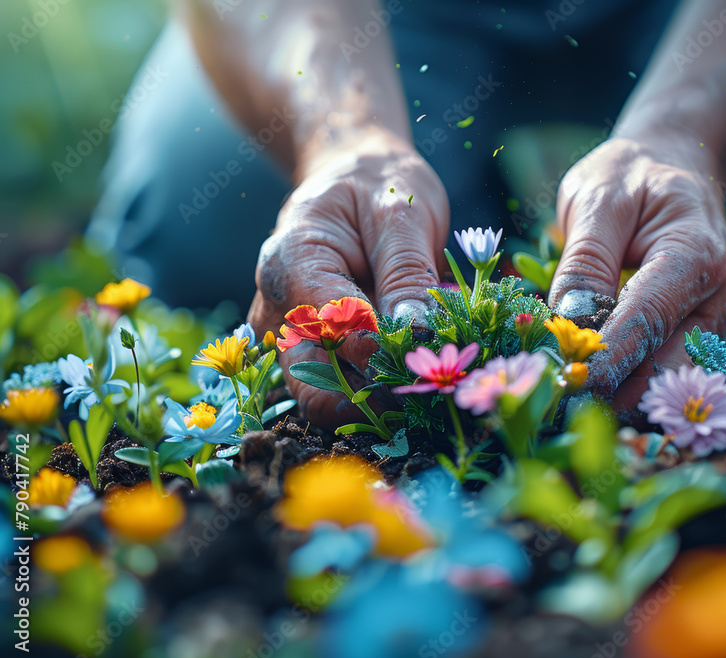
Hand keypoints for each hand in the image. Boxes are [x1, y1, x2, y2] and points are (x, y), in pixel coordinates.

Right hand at [249, 128, 448, 425]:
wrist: (355, 175)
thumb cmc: (377, 185)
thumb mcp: (401, 213)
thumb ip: (407, 272)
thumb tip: (418, 331)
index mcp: (290, 264)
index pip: (332, 331)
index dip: (383, 350)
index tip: (431, 348)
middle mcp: (277, 308)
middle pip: (312, 381)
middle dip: (372, 396)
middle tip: (429, 384)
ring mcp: (287, 336)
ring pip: (323, 394)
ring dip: (376, 398)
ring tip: (425, 378)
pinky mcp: (309, 351)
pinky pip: (337, 386)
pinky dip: (376, 389)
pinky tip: (411, 372)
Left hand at [548, 132, 725, 410]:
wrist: (673, 168)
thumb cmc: (633, 177)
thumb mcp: (598, 199)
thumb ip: (585, 261)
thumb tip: (569, 323)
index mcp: (696, 255)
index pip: (648, 319)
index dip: (608, 357)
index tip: (568, 383)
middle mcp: (716, 299)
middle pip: (666, 364)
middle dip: (614, 391)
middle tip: (558, 401)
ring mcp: (710, 325)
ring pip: (666, 380)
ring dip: (618, 396)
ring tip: (566, 396)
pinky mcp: (695, 340)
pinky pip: (660, 373)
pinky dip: (625, 385)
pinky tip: (588, 385)